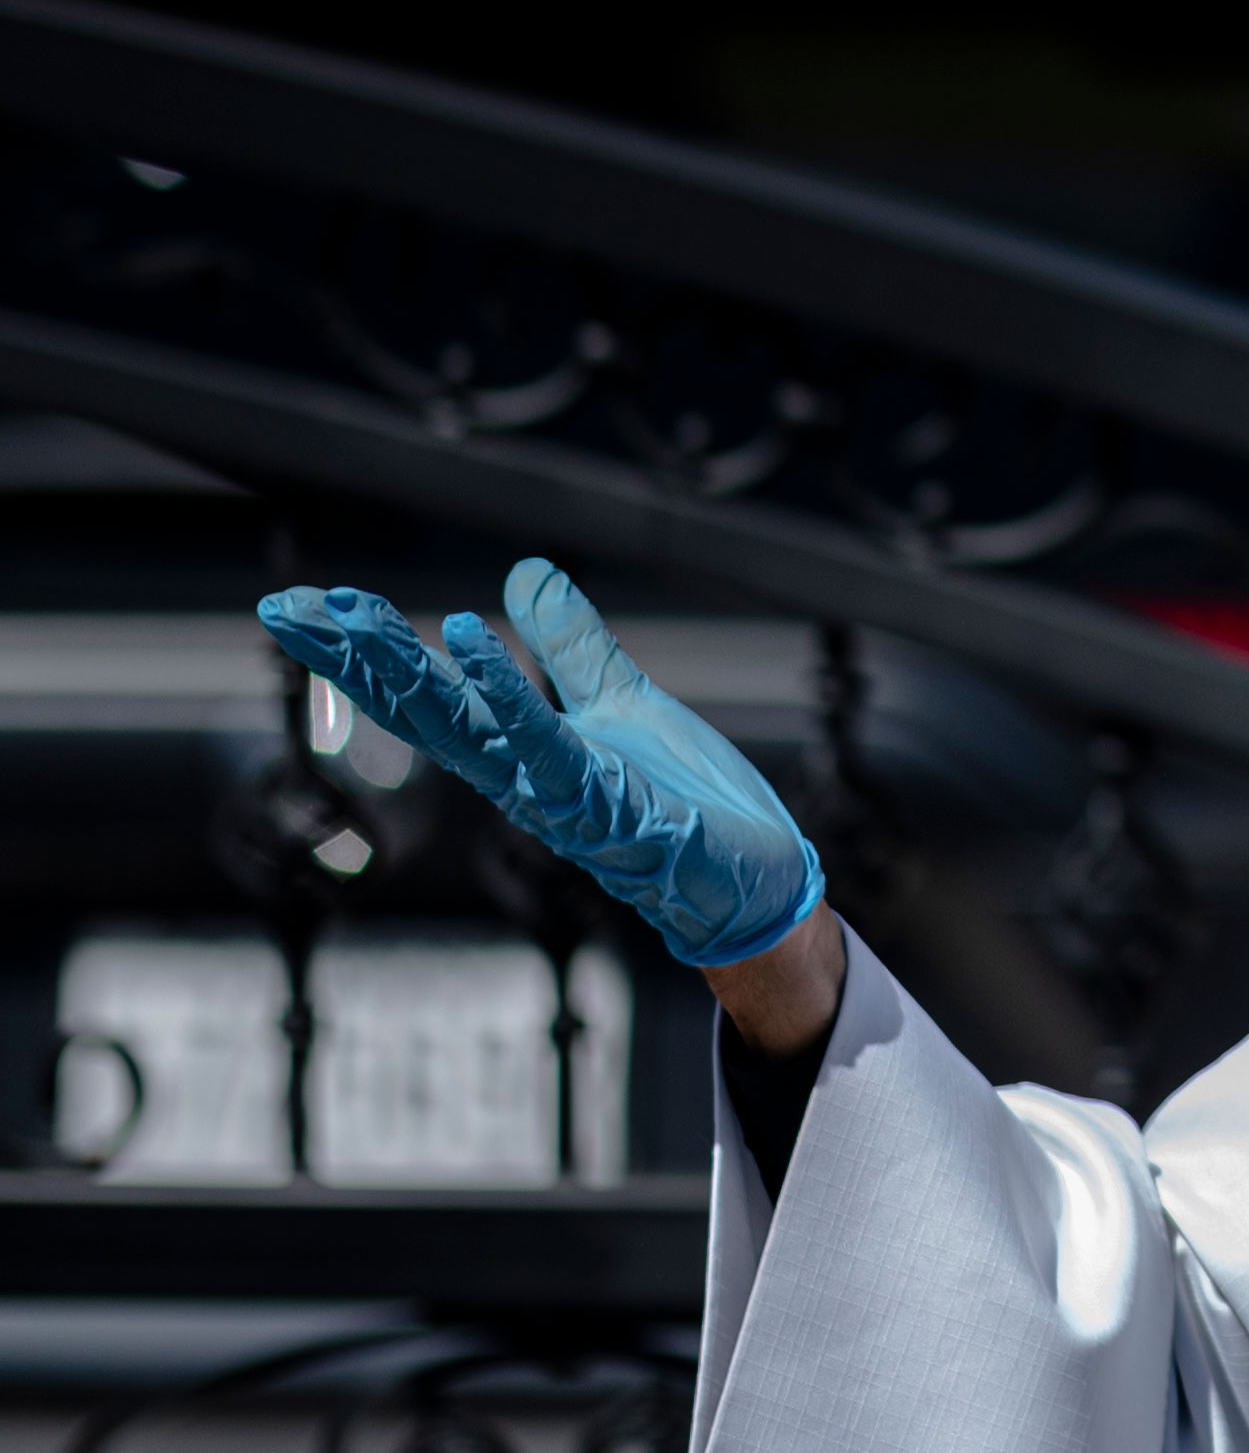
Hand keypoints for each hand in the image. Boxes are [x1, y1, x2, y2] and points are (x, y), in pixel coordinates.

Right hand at [258, 559, 824, 969]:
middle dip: (358, 660)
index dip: (365, 654)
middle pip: (424, 710)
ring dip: (409, 674)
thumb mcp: (624, 702)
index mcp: (521, 750)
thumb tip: (527, 573)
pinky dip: (507, 697)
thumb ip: (573, 646)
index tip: (304, 608)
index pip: (427, 695)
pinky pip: (547, 747)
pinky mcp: (610, 807)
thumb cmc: (686, 803)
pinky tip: (469, 641)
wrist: (753, 880)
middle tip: (291, 608)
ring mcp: (560, 796)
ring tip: (357, 618)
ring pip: (466, 731)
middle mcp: (523, 777)